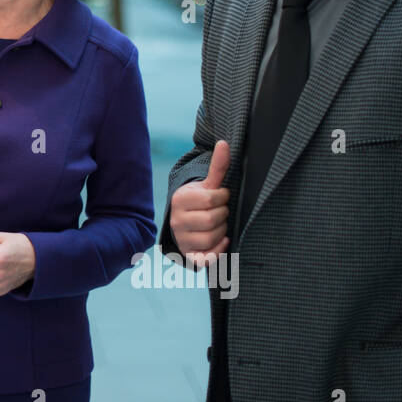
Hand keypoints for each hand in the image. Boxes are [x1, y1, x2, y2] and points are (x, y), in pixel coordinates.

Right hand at [170, 139, 231, 268]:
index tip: (220, 196)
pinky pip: (207, 258)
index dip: (222, 197)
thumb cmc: (199, 202)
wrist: (184, 224)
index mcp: (180, 199)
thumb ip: (217, 166)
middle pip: (212, 219)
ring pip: (211, 237)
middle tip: (220, 211)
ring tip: (219, 225)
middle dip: (223, 214)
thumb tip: (224, 143)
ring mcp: (181, 238)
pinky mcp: (189, 255)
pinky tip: (222, 240)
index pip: (210, 198)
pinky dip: (218, 250)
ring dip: (222, 231)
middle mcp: (176, 220)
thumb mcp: (206, 184)